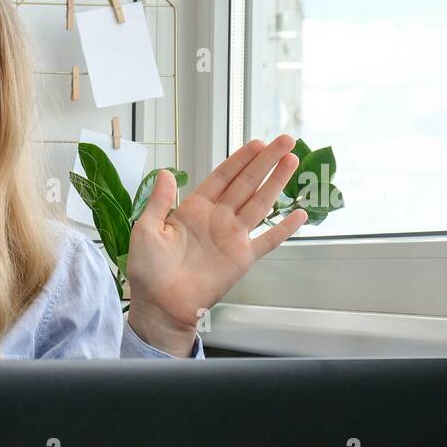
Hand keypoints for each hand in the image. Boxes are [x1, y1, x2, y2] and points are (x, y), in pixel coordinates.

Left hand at [125, 134, 307, 355]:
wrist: (160, 306)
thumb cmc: (148, 271)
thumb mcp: (146, 230)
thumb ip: (159, 201)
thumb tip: (166, 172)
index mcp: (193, 209)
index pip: (222, 177)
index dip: (240, 160)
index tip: (258, 143)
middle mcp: (217, 219)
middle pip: (247, 184)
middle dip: (266, 162)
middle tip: (286, 140)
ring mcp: (232, 238)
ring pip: (260, 204)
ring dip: (277, 183)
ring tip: (293, 161)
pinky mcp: (242, 259)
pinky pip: (268, 240)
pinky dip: (284, 228)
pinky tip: (300, 213)